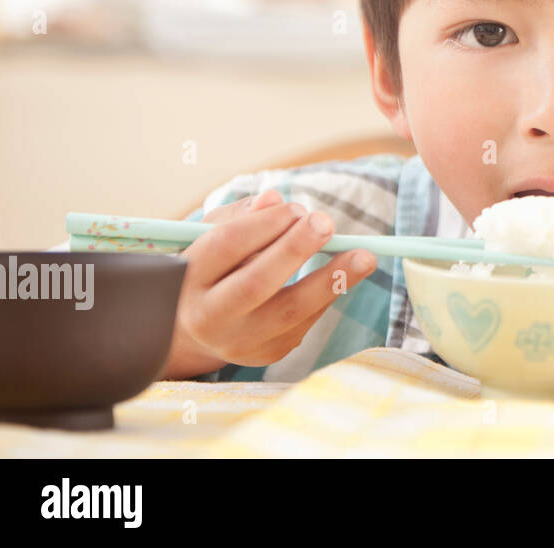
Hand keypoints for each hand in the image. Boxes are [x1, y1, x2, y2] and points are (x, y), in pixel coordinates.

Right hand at [160, 189, 377, 377]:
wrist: (198, 327)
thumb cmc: (212, 266)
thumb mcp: (212, 234)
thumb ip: (241, 215)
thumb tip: (273, 199)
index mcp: (188, 278)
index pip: (226, 247)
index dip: (265, 224)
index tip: (297, 207)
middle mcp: (208, 316)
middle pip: (255, 284)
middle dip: (295, 250)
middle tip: (326, 222)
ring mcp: (237, 341)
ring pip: (289, 312)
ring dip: (331, 281)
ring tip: (364, 257)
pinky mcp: (266, 354)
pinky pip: (304, 322)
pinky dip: (326, 294)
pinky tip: (345, 274)